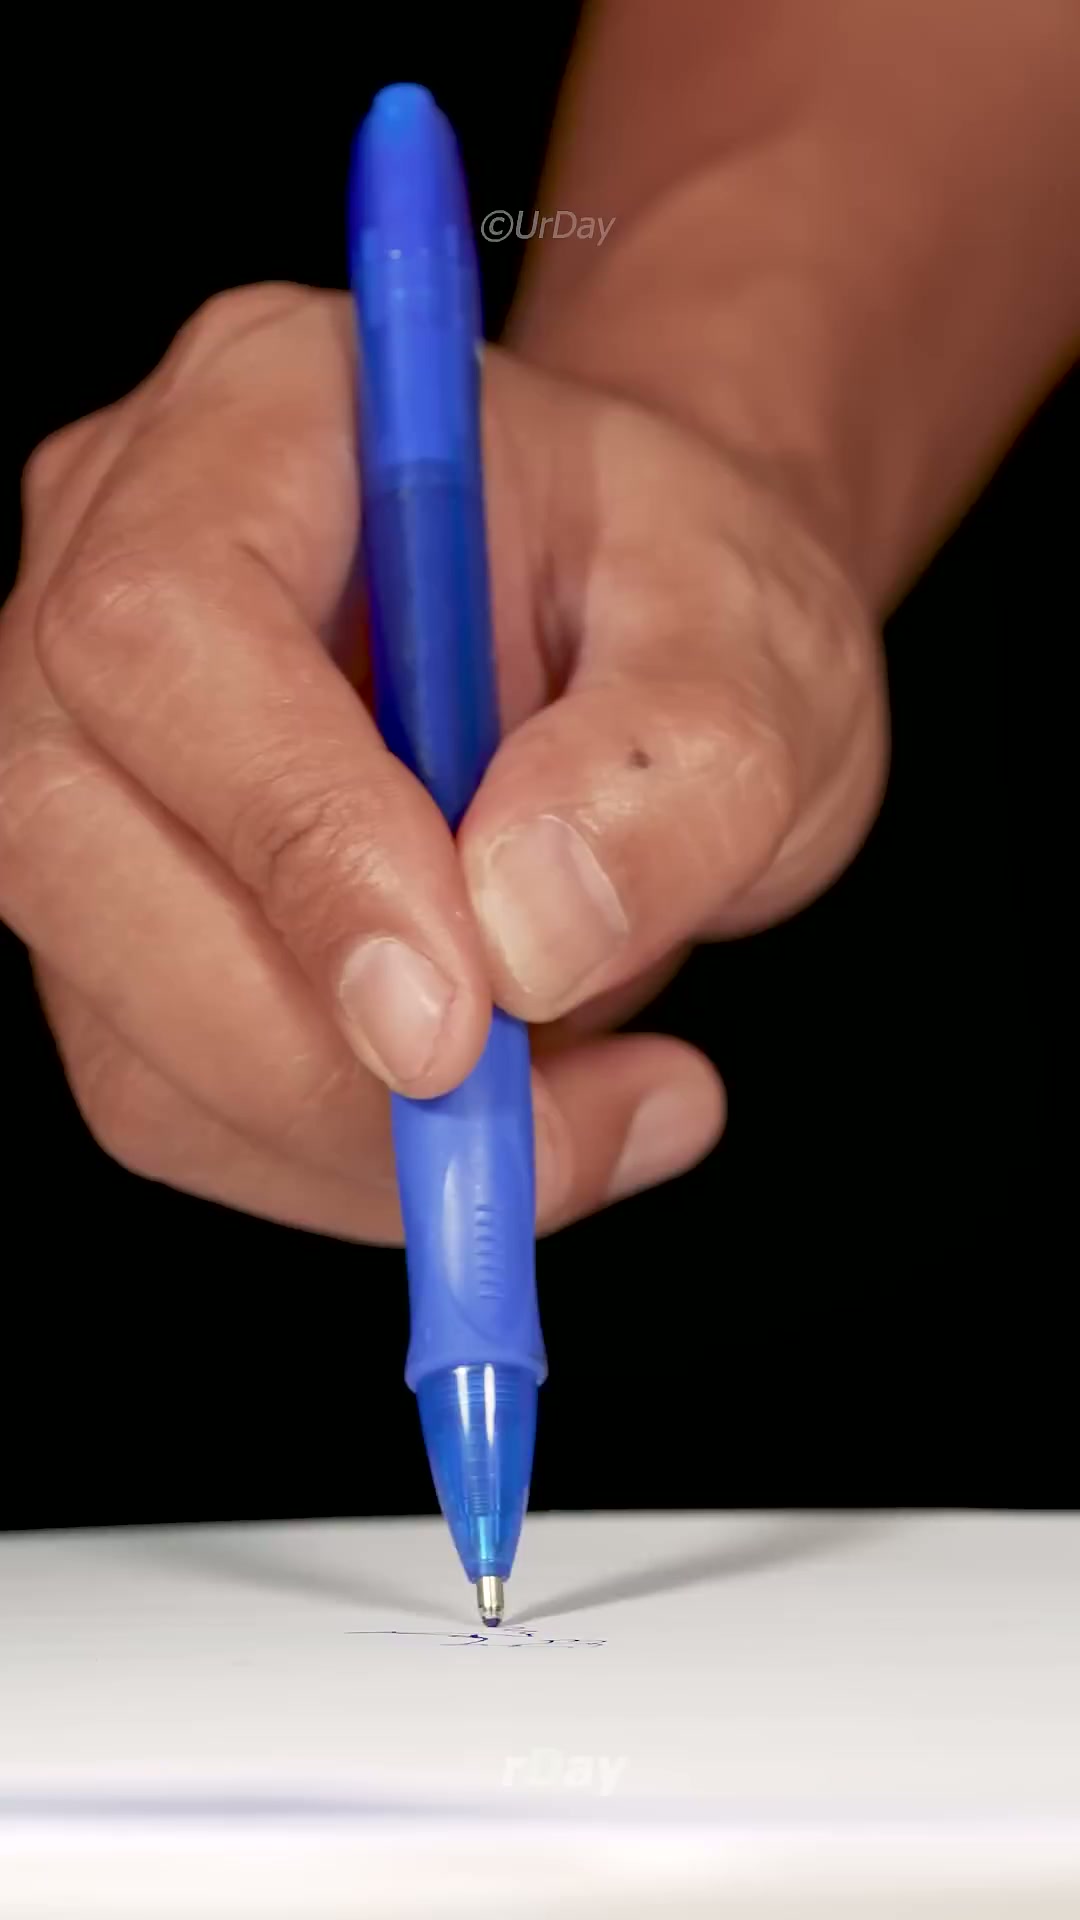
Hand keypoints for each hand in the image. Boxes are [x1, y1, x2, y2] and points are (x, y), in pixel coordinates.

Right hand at [0, 284, 885, 1240]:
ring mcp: (92, 745)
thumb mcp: (760, 646)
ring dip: (346, 1145)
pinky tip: (508, 1118)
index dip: (294, 842)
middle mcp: (119, 563)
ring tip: (586, 1116)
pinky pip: (170, 1095)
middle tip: (540, 1135)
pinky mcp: (118, 909)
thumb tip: (519, 932)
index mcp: (265, 414)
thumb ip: (674, 768)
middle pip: (68, 842)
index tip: (459, 1024)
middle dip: (304, 1056)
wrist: (650, 652)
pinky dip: (337, 1166)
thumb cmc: (686, 602)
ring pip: (116, 1023)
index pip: (169, 629)